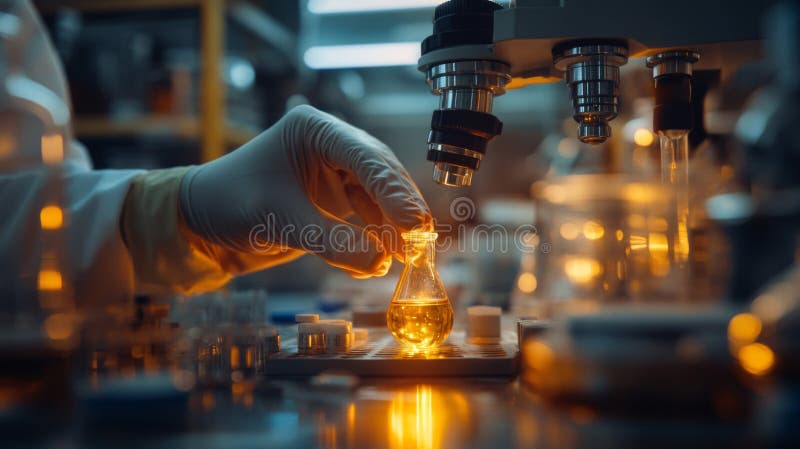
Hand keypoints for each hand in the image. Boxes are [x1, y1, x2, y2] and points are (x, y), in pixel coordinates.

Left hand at [179, 105, 431, 277]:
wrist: (203, 224)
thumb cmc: (230, 204)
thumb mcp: (279, 221)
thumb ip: (330, 242)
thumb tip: (381, 262)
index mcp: (315, 130)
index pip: (365, 157)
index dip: (393, 192)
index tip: (414, 223)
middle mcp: (331, 146)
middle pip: (380, 176)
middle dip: (400, 210)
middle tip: (422, 242)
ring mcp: (336, 172)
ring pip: (378, 197)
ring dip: (392, 227)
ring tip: (411, 256)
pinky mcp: (336, 198)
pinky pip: (365, 217)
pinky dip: (374, 238)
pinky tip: (384, 260)